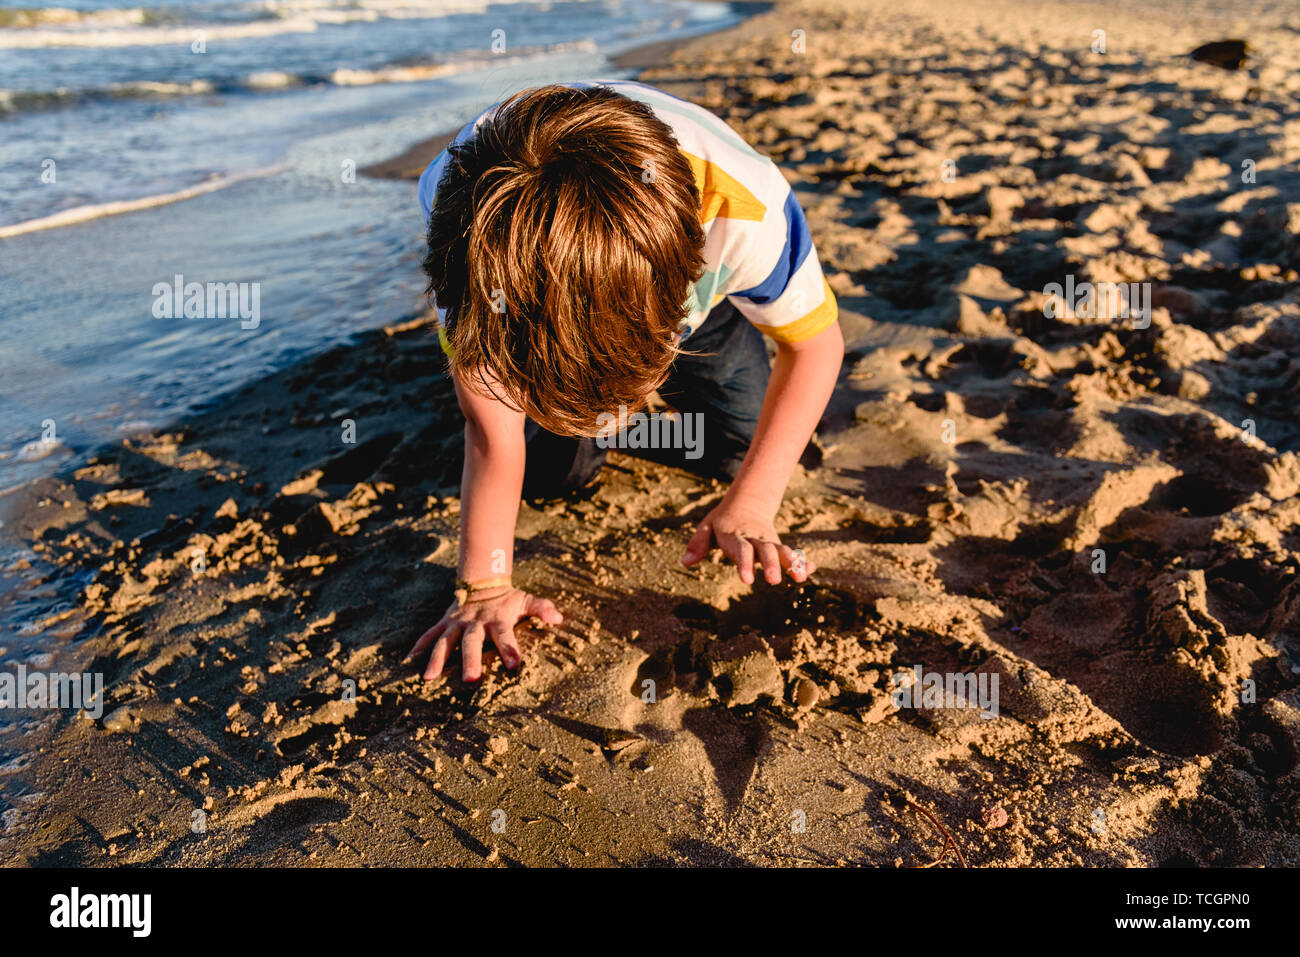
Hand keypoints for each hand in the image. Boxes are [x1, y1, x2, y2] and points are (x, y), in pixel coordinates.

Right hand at [404, 586, 562, 681]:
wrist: (484, 581)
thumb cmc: (508, 600)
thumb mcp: (526, 601)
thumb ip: (542, 609)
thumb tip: (558, 618)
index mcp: (497, 619)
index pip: (505, 635)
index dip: (510, 649)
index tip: (514, 665)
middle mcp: (475, 622)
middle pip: (472, 642)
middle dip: (470, 660)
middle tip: (471, 680)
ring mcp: (457, 623)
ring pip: (446, 641)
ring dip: (437, 658)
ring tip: (429, 678)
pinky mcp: (444, 623)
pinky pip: (430, 635)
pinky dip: (419, 646)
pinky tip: (409, 661)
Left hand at [681, 496, 813, 584]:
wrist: (747, 503)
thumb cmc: (722, 521)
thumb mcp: (707, 527)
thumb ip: (698, 544)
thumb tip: (685, 562)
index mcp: (736, 535)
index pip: (741, 550)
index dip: (744, 564)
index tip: (747, 580)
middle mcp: (755, 539)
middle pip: (765, 551)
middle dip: (771, 565)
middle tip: (774, 581)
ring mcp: (768, 542)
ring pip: (782, 551)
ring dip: (791, 563)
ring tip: (800, 577)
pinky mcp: (778, 547)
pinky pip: (792, 554)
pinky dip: (801, 561)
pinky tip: (809, 570)